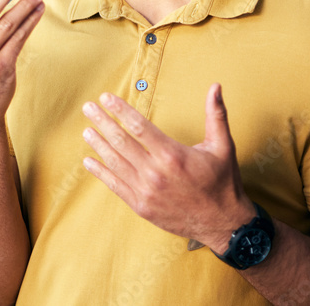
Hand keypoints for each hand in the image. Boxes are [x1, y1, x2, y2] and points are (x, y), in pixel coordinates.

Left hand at [80, 83, 254, 252]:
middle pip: (121, 141)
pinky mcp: (141, 206)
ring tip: (86, 130)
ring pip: (115, 163)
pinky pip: (115, 186)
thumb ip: (216, 114)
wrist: (223, 224)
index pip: (138, 126)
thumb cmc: (222, 183)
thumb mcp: (223, 146)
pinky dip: (100, 173)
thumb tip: (216, 86)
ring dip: (98, 144)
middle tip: (88, 108)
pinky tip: (89, 162)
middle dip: (102, 122)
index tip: (106, 97)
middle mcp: (155, 173)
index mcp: (172, 155)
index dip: (120, 110)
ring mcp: (146, 191)